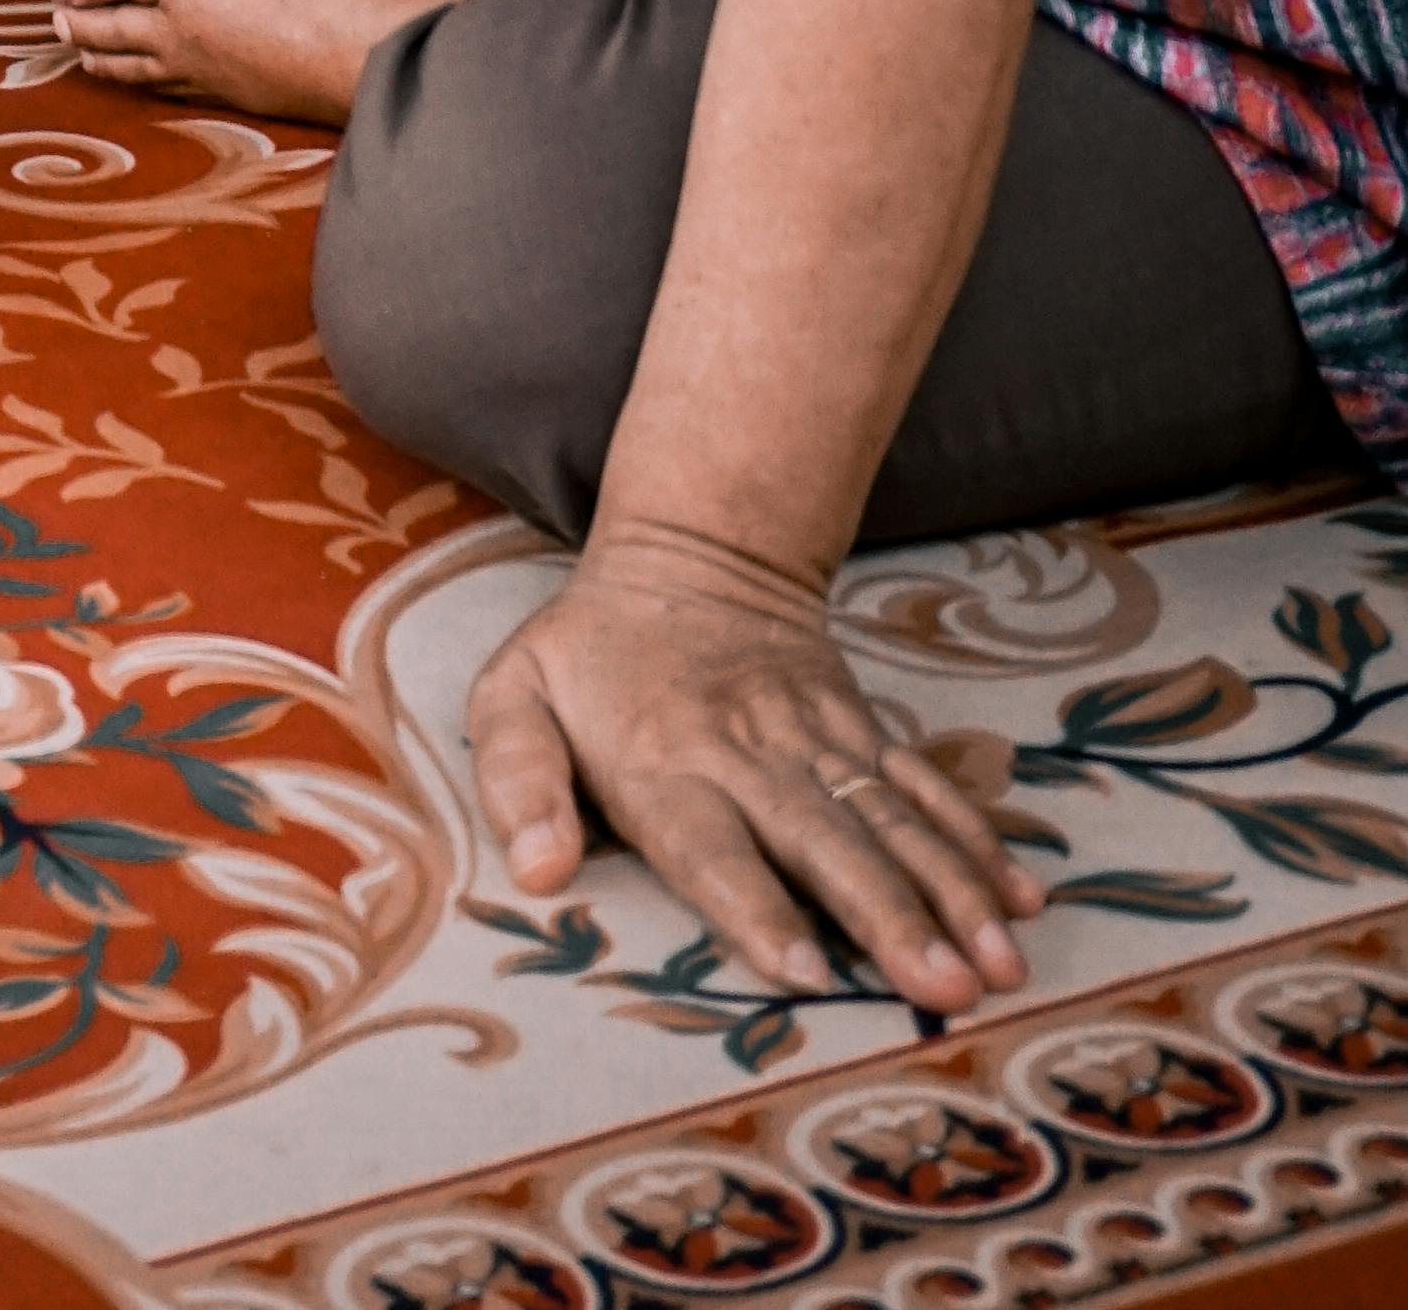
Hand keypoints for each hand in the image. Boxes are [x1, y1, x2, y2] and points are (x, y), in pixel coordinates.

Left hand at [466, 520, 1041, 1017]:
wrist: (692, 548)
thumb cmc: (589, 652)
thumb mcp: (516, 694)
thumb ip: (517, 780)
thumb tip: (536, 872)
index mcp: (662, 761)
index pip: (709, 844)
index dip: (753, 906)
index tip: (801, 968)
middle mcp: (750, 753)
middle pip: (823, 842)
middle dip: (889, 917)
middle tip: (943, 988)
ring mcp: (817, 736)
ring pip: (890, 820)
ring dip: (950, 893)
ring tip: (999, 965)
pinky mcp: (862, 726)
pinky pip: (924, 785)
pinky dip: (975, 841)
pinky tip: (1020, 899)